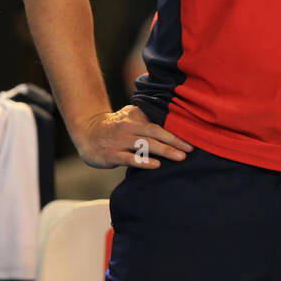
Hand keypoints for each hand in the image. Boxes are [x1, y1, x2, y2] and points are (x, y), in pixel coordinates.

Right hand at [71, 103, 193, 168]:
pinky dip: (143, 161)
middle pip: (156, 132)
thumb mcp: (131, 116)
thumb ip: (149, 117)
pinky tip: (156, 165)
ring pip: (145, 145)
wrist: (87, 133)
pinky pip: (129, 158)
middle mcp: (129, 127)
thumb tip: (176, 120)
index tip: (193, 136)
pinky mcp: (111, 155)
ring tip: (181, 157)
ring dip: (164, 150)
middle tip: (191, 149)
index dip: (176, 130)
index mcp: (136, 117)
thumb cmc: (116, 126)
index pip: (160, 123)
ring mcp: (120, 141)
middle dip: (175, 141)